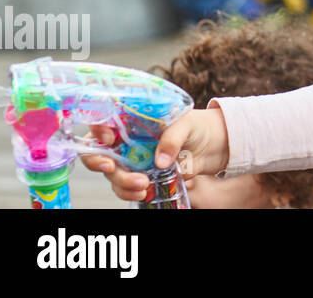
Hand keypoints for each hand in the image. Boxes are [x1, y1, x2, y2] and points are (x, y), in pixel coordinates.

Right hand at [80, 109, 229, 202]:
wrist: (215, 145)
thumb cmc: (199, 126)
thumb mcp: (187, 124)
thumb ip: (172, 138)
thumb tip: (160, 162)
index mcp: (134, 120)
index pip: (103, 120)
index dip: (97, 130)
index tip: (108, 138)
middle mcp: (128, 140)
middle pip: (99, 151)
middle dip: (100, 162)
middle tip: (111, 168)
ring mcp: (133, 160)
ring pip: (111, 173)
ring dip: (121, 182)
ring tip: (143, 186)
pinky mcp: (142, 176)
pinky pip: (125, 187)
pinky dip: (129, 192)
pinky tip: (144, 193)